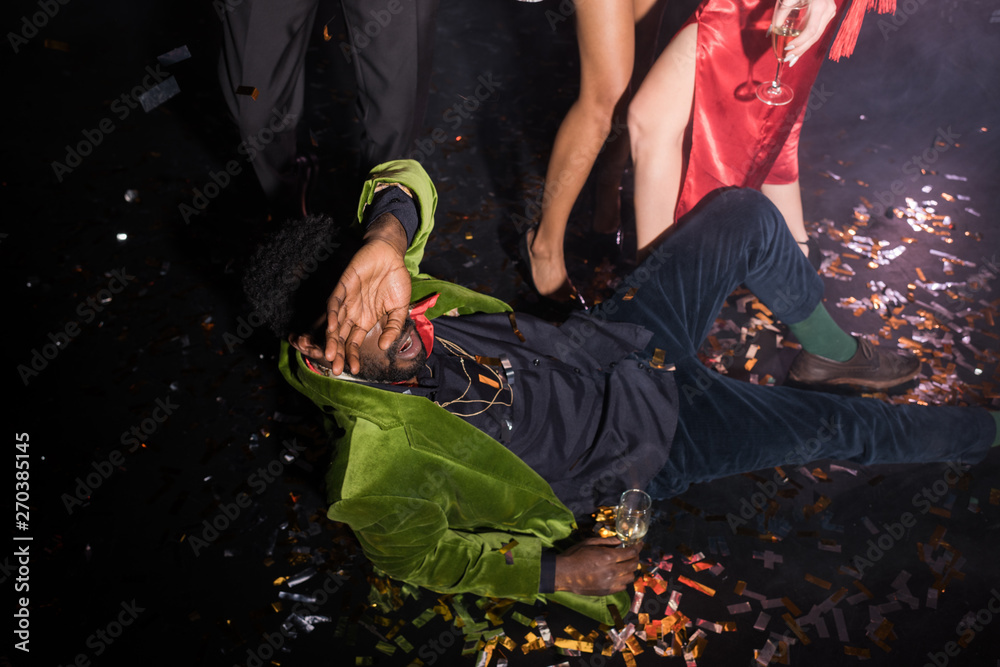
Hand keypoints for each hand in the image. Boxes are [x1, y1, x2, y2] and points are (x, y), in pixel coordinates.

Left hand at [324, 215, 410, 374]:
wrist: (391, 255)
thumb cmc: (396, 281)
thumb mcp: (399, 309)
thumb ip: (393, 328)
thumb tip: (385, 347)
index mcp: (365, 321)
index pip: (354, 343)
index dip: (353, 356)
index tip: (355, 370)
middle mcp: (353, 313)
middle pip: (341, 337)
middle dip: (338, 354)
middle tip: (337, 370)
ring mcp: (346, 301)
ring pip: (335, 324)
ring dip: (332, 340)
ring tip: (331, 355)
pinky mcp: (343, 286)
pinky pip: (334, 303)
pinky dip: (332, 315)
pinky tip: (332, 328)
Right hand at [553, 536, 641, 595]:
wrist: (564, 574)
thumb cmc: (574, 555)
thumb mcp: (589, 543)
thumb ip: (606, 541)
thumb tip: (620, 541)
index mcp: (608, 557)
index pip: (631, 553)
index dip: (638, 547)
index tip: (639, 544)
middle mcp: (612, 571)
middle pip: (633, 565)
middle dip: (635, 558)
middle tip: (632, 554)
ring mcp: (610, 583)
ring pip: (630, 577)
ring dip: (630, 570)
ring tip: (625, 565)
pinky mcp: (607, 591)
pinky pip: (623, 587)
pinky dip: (624, 580)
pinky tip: (618, 575)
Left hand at [784, 0, 835, 63]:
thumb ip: (784, 10)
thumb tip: (775, 28)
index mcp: (820, 6)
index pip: (811, 30)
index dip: (800, 42)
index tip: (788, 48)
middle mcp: (828, 11)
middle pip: (815, 36)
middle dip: (801, 50)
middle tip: (788, 60)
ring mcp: (830, 13)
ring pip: (817, 36)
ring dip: (804, 48)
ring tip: (792, 59)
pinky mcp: (827, 15)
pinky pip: (817, 31)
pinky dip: (807, 41)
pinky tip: (799, 50)